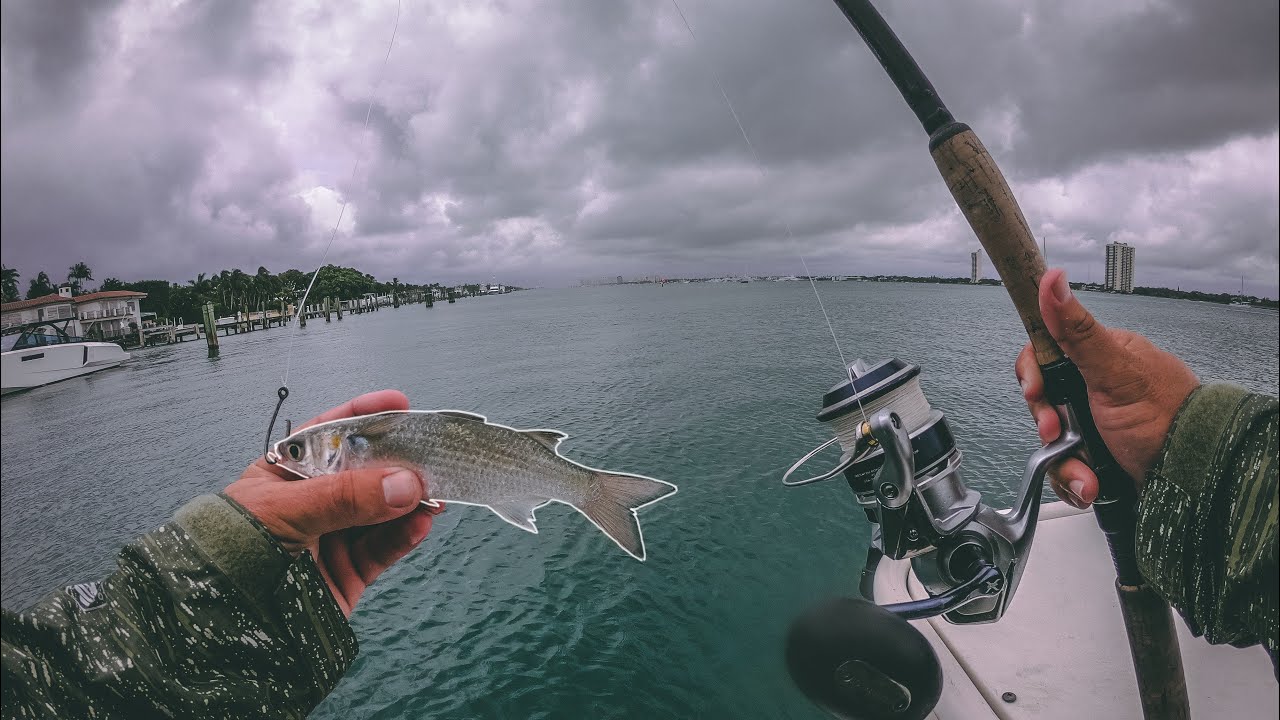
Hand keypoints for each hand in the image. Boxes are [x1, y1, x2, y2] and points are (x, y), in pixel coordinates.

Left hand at [224, 390, 442, 615]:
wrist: (222, 625)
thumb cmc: (233, 552)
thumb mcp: (285, 512)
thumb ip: (345, 497)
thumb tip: (404, 483)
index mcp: (287, 474)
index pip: (329, 434)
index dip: (363, 416)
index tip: (399, 403)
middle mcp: (313, 502)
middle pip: (365, 472)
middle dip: (398, 462)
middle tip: (430, 454)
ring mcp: (333, 537)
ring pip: (382, 510)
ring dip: (410, 500)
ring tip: (433, 494)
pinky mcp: (349, 572)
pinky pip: (384, 547)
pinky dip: (406, 534)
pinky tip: (421, 522)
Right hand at [1015, 269, 1198, 507]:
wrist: (1195, 474)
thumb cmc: (1164, 416)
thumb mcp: (1114, 371)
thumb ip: (1078, 330)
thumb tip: (1052, 279)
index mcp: (1098, 358)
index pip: (1044, 355)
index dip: (1033, 376)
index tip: (1036, 392)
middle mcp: (1094, 388)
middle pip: (1043, 401)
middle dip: (1047, 425)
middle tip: (1057, 435)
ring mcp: (1094, 423)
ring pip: (1051, 439)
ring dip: (1062, 462)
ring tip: (1086, 475)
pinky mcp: (1097, 454)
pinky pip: (1066, 466)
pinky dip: (1073, 479)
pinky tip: (1090, 485)